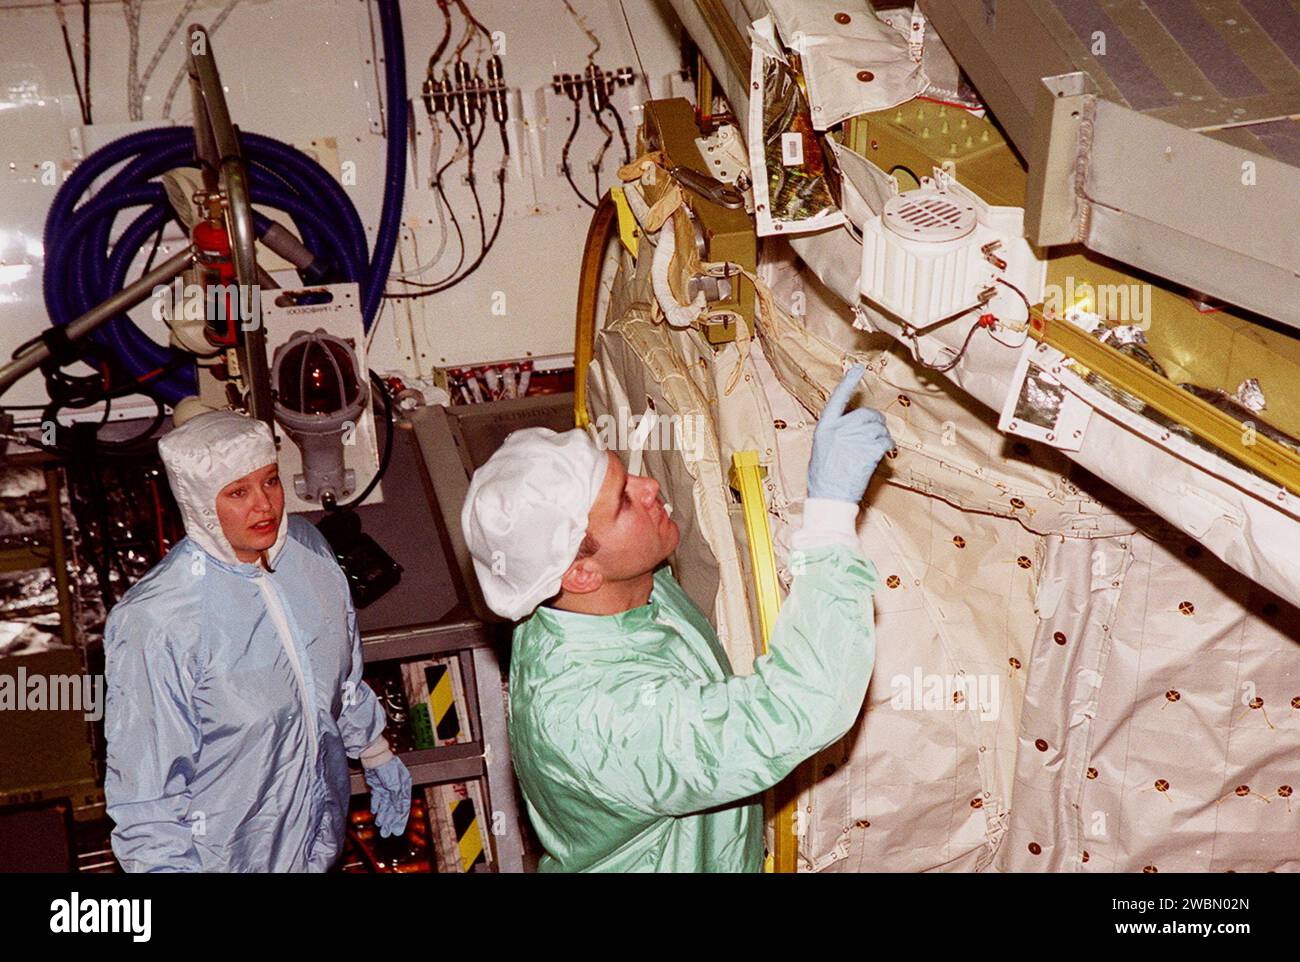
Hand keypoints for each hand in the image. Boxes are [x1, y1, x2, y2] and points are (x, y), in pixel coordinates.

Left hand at [362, 755, 411, 837]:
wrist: (374, 755)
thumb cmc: (387, 765)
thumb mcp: (395, 783)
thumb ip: (397, 796)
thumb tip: (400, 808)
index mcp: (404, 786)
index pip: (403, 806)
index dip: (400, 819)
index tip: (398, 830)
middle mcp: (396, 787)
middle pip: (394, 808)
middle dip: (391, 821)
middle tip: (387, 832)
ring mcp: (386, 787)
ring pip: (385, 805)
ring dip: (383, 816)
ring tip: (380, 826)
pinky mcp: (377, 785)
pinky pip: (378, 799)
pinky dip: (377, 806)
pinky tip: (375, 813)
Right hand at [807, 364, 893, 503]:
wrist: (829, 497)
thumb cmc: (824, 478)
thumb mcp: (822, 449)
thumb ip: (835, 434)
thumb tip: (851, 427)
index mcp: (825, 428)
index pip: (837, 399)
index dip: (848, 383)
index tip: (858, 368)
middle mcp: (839, 430)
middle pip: (866, 415)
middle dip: (876, 422)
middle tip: (878, 433)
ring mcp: (854, 440)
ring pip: (878, 428)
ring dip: (882, 436)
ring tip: (877, 448)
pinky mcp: (868, 451)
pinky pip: (885, 441)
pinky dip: (888, 446)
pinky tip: (885, 453)